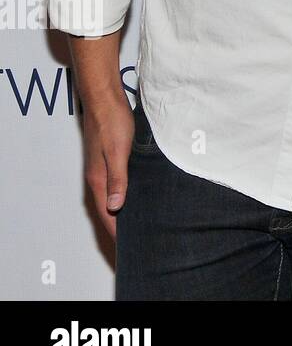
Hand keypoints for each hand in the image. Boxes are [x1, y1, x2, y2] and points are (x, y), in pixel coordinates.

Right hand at [82, 93, 134, 238]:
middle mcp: (97, 177)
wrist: (105, 99)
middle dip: (121, 224)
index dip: (117, 231)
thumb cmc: (112, 123)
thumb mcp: (118, 151)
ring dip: (123, 209)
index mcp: (98, 179)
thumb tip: (115, 207)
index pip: (107, 214)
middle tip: (138, 238)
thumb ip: (117, 178)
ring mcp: (102, 168)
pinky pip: (117, 182)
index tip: (129, 246)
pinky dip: (126, 193)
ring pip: (113, 195)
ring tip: (140, 221)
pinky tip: (139, 193)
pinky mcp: (109, 158)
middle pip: (108, 208)